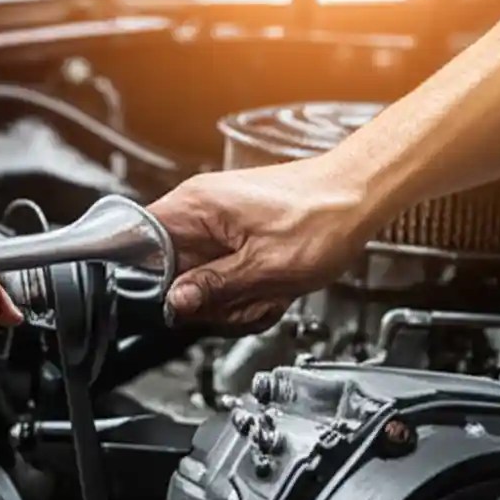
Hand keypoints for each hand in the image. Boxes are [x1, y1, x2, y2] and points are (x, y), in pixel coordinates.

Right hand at [147, 158, 372, 332]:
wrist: (361, 196)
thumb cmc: (323, 217)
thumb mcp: (266, 267)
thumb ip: (215, 288)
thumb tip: (176, 303)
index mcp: (196, 207)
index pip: (138, 244)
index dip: (156, 283)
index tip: (184, 302)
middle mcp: (202, 209)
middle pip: (176, 273)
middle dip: (211, 299)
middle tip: (246, 301)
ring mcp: (222, 222)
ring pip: (206, 279)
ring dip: (237, 297)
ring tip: (270, 293)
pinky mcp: (243, 235)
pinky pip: (231, 273)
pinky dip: (252, 288)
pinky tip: (276, 289)